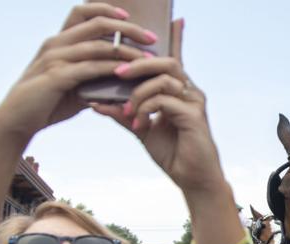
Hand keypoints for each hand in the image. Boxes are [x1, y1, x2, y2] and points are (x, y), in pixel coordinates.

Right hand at [0, 4, 157, 141]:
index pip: (82, 12)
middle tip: (151, 38)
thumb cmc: (47, 102)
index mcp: (59, 41)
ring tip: (149, 59)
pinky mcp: (57, 77)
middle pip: (97, 24)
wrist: (17, 120)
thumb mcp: (73, 85)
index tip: (129, 17)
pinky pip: (91, 68)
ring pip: (98, 46)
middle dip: (128, 28)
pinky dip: (112, 69)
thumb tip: (121, 79)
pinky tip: (129, 73)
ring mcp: (55, 58)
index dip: (106, 10)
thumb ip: (93, 77)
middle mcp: (56, 44)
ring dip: (127, 52)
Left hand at [91, 20, 226, 195]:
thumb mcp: (140, 128)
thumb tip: (95, 100)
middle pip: (165, 61)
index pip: (175, 57)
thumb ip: (121, 111)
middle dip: (138, 63)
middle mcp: (189, 91)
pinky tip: (138, 122)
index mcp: (178, 90)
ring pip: (164, 77)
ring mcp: (194, 102)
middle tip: (117, 72)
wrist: (192, 180)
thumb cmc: (172, 153)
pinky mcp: (194, 116)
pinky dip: (146, 107)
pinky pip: (165, 99)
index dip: (176, 37)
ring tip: (126, 108)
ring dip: (138, 89)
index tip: (176, 18)